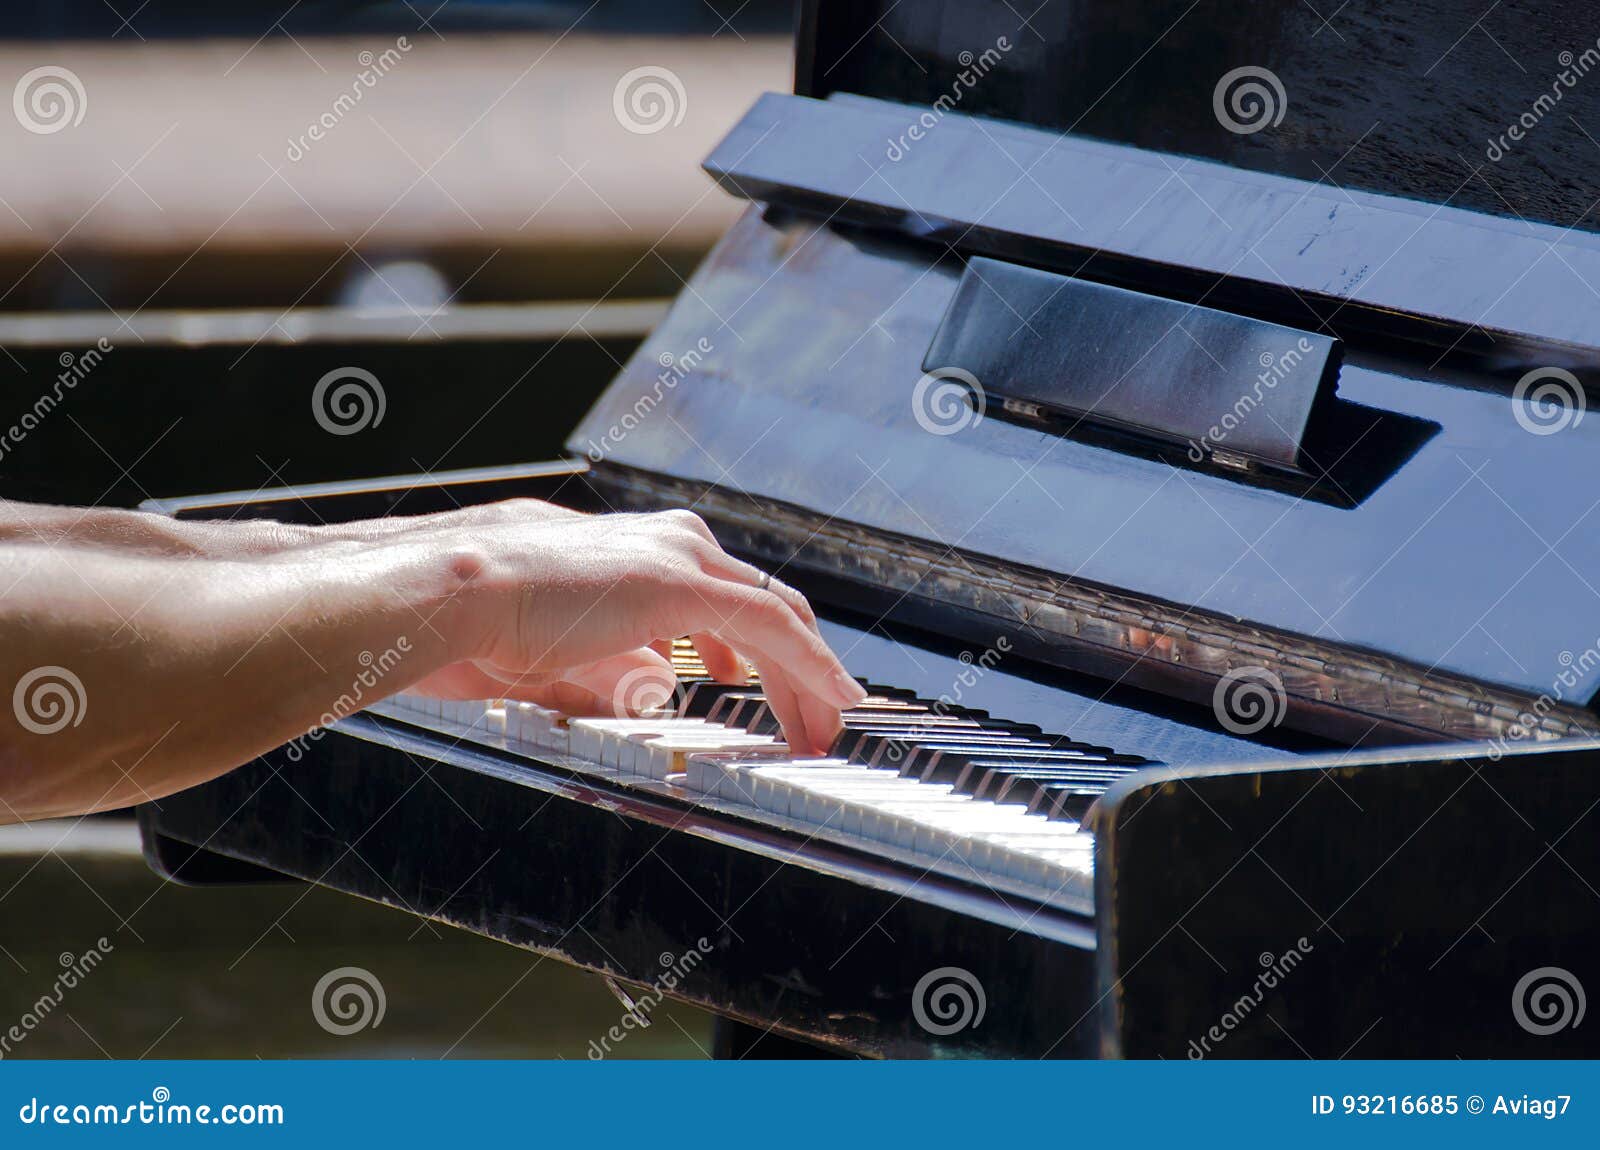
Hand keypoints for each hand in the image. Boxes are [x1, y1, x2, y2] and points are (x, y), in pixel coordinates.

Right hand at [412, 507, 865, 754]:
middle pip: (761, 602)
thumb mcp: (559, 654)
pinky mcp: (684, 582)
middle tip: (814, 713)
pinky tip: (834, 703)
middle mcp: (665, 545)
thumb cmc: (475, 623)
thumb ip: (614, 668)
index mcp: (634, 556)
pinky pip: (774, 626)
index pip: (719, 597)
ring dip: (809, 673)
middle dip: (795, 662)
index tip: (766, 690)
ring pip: (777, 614)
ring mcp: (677, 557)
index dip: (753, 646)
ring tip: (826, 724)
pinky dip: (813, 667)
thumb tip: (651, 687)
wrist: (445, 594)